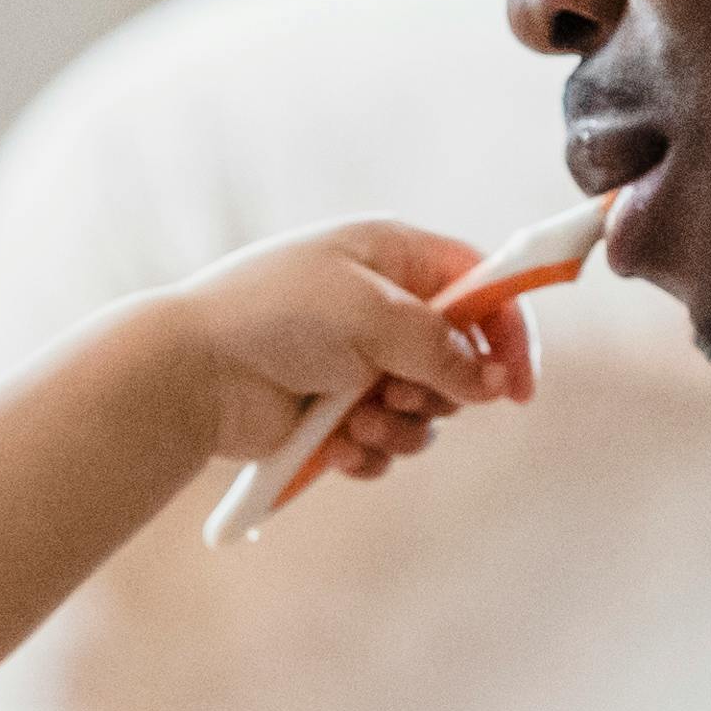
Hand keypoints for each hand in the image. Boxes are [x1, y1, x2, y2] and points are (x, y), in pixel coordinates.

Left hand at [149, 219, 535, 488]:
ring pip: (427, 413)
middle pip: (460, 359)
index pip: (479, 286)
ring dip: (402, 428)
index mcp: (391, 257)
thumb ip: (442, 346)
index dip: (507, 331)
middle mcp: (381, 309)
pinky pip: (387, 446)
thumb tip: (492, 383)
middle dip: (442, 391)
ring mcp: (359, 365)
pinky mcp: (337, 416)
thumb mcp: (372, 313)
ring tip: (358, 423)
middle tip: (401, 394)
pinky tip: (336, 446)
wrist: (192, 371)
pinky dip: (369, 453)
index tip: (518, 385)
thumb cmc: (273, 316)